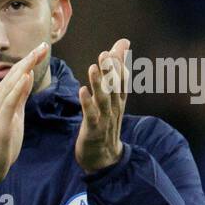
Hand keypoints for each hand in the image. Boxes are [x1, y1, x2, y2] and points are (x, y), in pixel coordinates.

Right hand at [0, 42, 49, 187]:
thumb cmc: (0, 143)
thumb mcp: (14, 116)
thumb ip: (19, 97)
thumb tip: (27, 78)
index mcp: (1, 99)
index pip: (17, 75)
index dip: (29, 60)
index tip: (42, 47)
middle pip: (14, 75)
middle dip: (29, 59)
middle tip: (43, 44)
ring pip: (11, 84)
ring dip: (24, 68)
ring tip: (35, 54)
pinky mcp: (0, 123)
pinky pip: (9, 102)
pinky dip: (17, 88)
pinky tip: (25, 77)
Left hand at [76, 38, 129, 173]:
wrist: (103, 158)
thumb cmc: (105, 124)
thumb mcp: (112, 100)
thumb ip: (116, 74)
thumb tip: (123, 48)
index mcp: (118, 101)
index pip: (123, 79)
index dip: (121, 63)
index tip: (120, 46)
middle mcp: (114, 108)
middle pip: (114, 86)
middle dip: (111, 70)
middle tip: (106, 53)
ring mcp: (105, 119)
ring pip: (103, 99)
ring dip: (99, 84)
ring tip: (93, 68)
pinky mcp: (94, 130)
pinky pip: (91, 115)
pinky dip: (87, 103)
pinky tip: (82, 91)